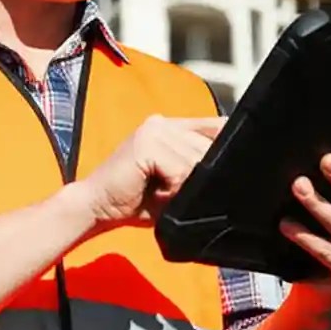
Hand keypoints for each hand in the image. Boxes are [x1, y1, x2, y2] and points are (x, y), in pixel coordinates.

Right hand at [78, 115, 225, 230]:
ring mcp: (154, 129)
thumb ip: (197, 170)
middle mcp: (163, 122)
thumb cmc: (135, 200)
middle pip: (209, 147)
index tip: (233, 168)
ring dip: (185, 186)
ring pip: (196, 160)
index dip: (226, 146)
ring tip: (163, 194)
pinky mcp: (146, 143)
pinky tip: (156, 193)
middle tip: (174, 193)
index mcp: (171, 126)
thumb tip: (234, 169)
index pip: (215, 126)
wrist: (96, 207)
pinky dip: (174, 188)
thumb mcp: (175, 183)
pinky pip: (180, 169)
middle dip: (201, 177)